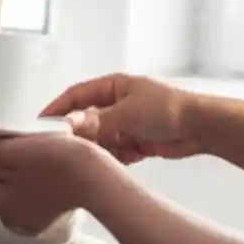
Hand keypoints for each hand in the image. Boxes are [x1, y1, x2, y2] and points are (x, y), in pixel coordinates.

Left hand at [0, 134, 101, 232]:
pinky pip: (14, 209)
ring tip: (14, 166)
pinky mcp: (35, 223)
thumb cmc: (54, 156)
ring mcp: (18, 219)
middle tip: (3, 149)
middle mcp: (0, 211)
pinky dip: (16, 197)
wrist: (94, 178)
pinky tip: (28, 185)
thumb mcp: (13, 150)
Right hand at [43, 73, 203, 163]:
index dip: (58, 108)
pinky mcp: (137, 141)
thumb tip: (70, 125)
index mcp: (113, 86)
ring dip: (103, 148)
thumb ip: (96, 122)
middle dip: (83, 134)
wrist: (202, 128)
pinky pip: (117, 151)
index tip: (41, 122)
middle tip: (71, 147)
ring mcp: (127, 123)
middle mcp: (118, 103)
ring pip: (101, 138)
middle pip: (87, 119)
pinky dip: (119, 157)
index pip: (76, 95)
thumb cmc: (168, 110)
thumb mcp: (126, 113)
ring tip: (109, 152)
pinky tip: (128, 157)